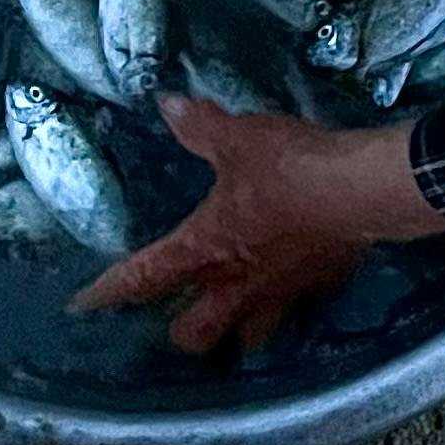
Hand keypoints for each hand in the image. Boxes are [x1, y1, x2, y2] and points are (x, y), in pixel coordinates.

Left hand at [70, 97, 444, 356]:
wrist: (361, 191)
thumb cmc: (290, 167)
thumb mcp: (238, 138)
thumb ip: (201, 127)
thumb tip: (167, 105)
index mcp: (205, 248)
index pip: (144, 278)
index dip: (108, 292)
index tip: (83, 305)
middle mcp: (236, 284)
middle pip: (194, 334)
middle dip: (178, 333)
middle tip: (172, 319)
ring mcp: (280, 294)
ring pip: (247, 338)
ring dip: (235, 333)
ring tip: (231, 322)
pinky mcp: (318, 288)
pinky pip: (295, 311)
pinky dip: (286, 306)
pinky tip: (288, 291)